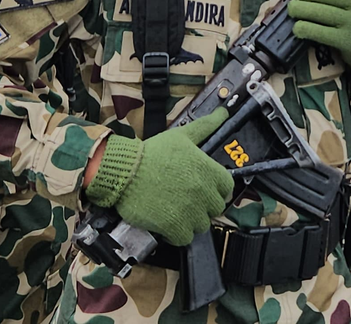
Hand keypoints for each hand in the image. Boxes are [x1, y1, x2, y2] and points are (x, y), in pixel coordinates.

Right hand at [85, 108, 233, 246]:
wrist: (124, 170)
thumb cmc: (152, 152)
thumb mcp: (183, 135)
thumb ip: (207, 126)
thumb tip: (224, 112)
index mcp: (209, 171)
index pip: (227, 188)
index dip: (216, 190)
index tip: (204, 189)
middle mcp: (204, 191)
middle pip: (215, 208)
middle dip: (203, 206)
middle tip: (187, 201)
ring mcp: (190, 210)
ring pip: (201, 225)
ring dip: (190, 221)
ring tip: (176, 212)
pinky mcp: (173, 226)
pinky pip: (185, 238)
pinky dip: (177, 235)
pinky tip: (168, 225)